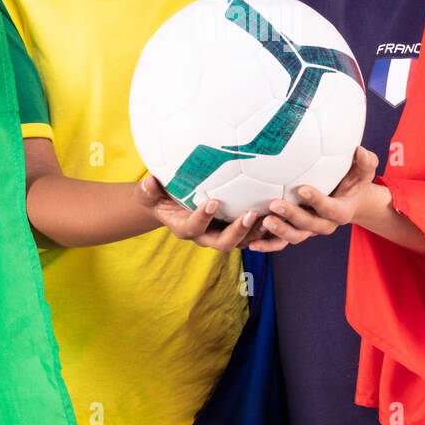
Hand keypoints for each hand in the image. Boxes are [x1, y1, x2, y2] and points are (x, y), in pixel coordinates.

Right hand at [137, 174, 263, 250]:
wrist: (169, 206)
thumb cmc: (159, 197)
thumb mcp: (149, 194)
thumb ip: (148, 190)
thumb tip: (149, 181)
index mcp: (184, 228)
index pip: (194, 227)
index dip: (203, 218)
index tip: (212, 201)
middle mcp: (205, 236)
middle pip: (223, 242)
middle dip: (237, 231)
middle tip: (250, 213)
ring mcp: (220, 235)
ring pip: (241, 241)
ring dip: (256, 231)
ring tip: (270, 216)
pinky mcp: (233, 231)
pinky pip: (250, 235)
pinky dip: (263, 227)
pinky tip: (276, 212)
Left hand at [246, 146, 379, 252]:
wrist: (348, 201)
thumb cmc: (352, 182)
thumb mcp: (361, 173)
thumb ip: (365, 164)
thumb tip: (361, 151)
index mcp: (341, 212)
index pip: (330, 208)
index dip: (317, 201)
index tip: (302, 189)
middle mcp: (324, 225)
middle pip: (308, 225)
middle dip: (291, 216)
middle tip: (274, 204)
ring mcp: (309, 231)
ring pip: (294, 236)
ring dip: (278, 231)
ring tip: (263, 221)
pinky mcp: (296, 234)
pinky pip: (281, 243)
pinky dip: (267, 245)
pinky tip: (251, 244)